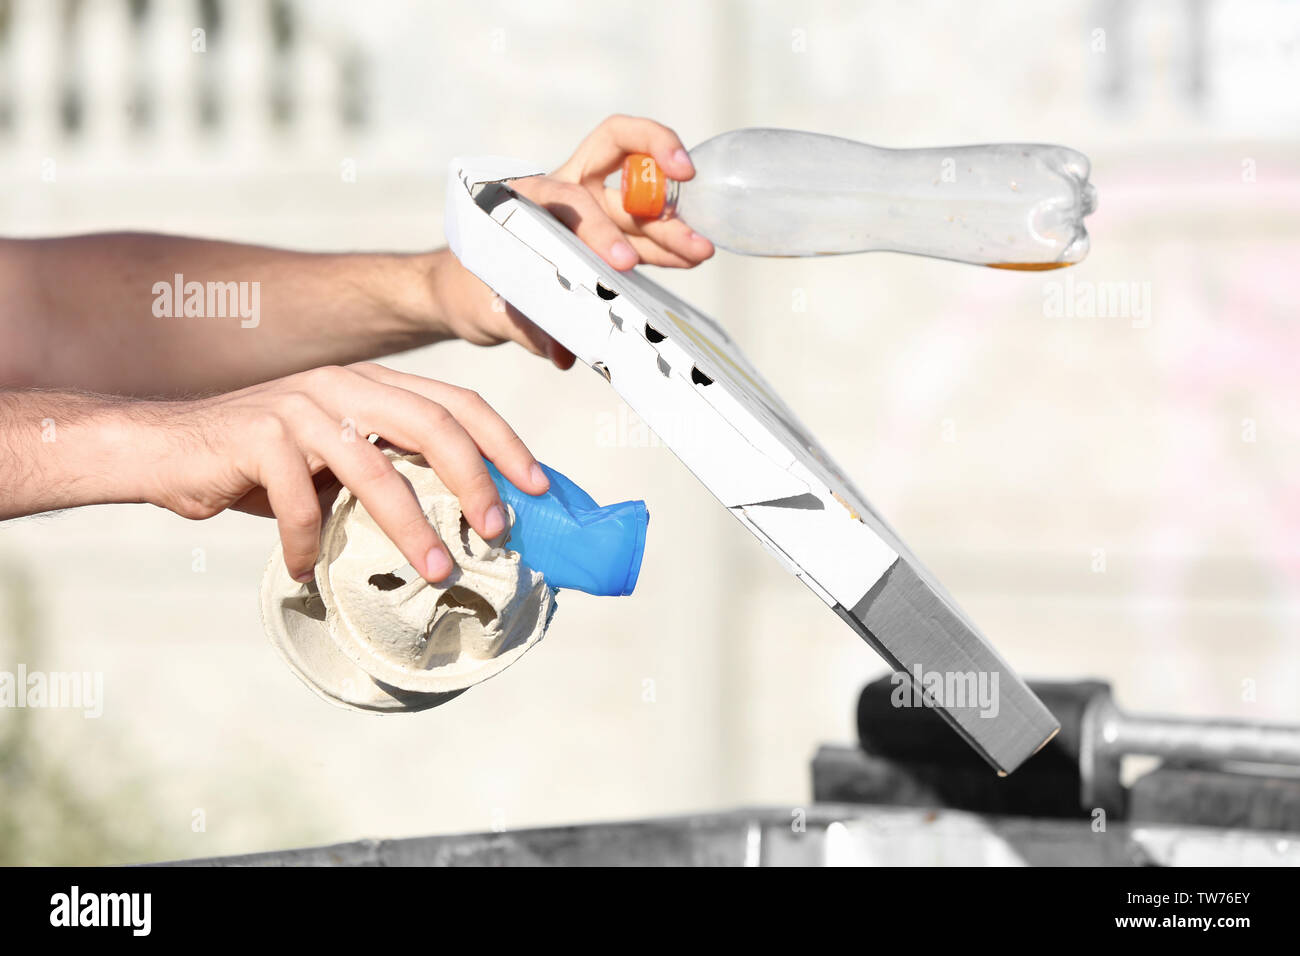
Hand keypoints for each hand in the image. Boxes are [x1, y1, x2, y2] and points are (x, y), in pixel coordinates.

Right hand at [141, 363, 548, 583]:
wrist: (167, 447)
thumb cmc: (264, 463)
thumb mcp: (338, 458)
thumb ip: (390, 469)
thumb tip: (466, 518)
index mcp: (373, 385)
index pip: (458, 402)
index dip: (504, 443)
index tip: (539, 486)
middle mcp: (344, 385)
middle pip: (433, 424)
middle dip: (475, 481)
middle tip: (500, 531)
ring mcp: (300, 406)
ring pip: (376, 468)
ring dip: (413, 528)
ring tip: (438, 573)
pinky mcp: (257, 436)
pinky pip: (299, 500)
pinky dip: (309, 543)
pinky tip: (307, 570)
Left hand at [434, 115, 714, 368]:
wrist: (469, 288)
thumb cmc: (474, 288)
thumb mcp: (492, 309)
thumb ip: (528, 327)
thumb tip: (564, 353)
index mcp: (523, 198)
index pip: (568, 198)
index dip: (597, 228)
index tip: (621, 264)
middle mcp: (561, 189)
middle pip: (618, 161)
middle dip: (656, 185)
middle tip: (689, 213)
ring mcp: (589, 205)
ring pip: (639, 202)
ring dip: (673, 223)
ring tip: (702, 249)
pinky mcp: (608, 229)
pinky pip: (643, 228)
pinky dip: (668, 241)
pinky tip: (692, 256)